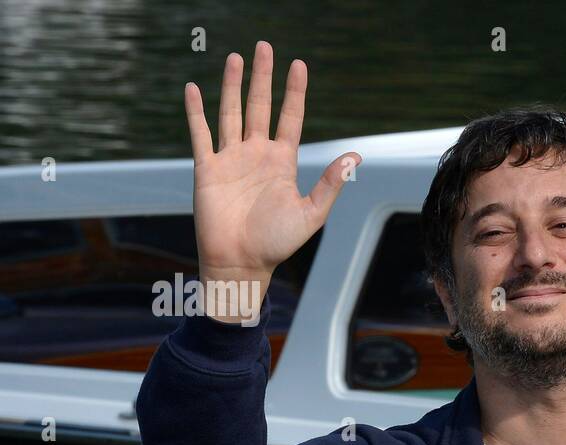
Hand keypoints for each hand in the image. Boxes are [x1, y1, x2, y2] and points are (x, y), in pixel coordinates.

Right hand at [184, 41, 359, 320]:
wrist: (241, 263)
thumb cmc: (277, 243)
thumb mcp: (311, 213)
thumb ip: (330, 183)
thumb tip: (355, 156)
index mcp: (282, 163)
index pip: (290, 118)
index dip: (294, 92)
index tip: (299, 64)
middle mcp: (256, 155)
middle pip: (260, 106)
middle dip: (262, 77)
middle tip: (264, 46)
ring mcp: (231, 159)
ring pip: (231, 112)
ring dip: (232, 85)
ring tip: (235, 57)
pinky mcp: (207, 169)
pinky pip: (200, 134)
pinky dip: (196, 111)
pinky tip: (194, 89)